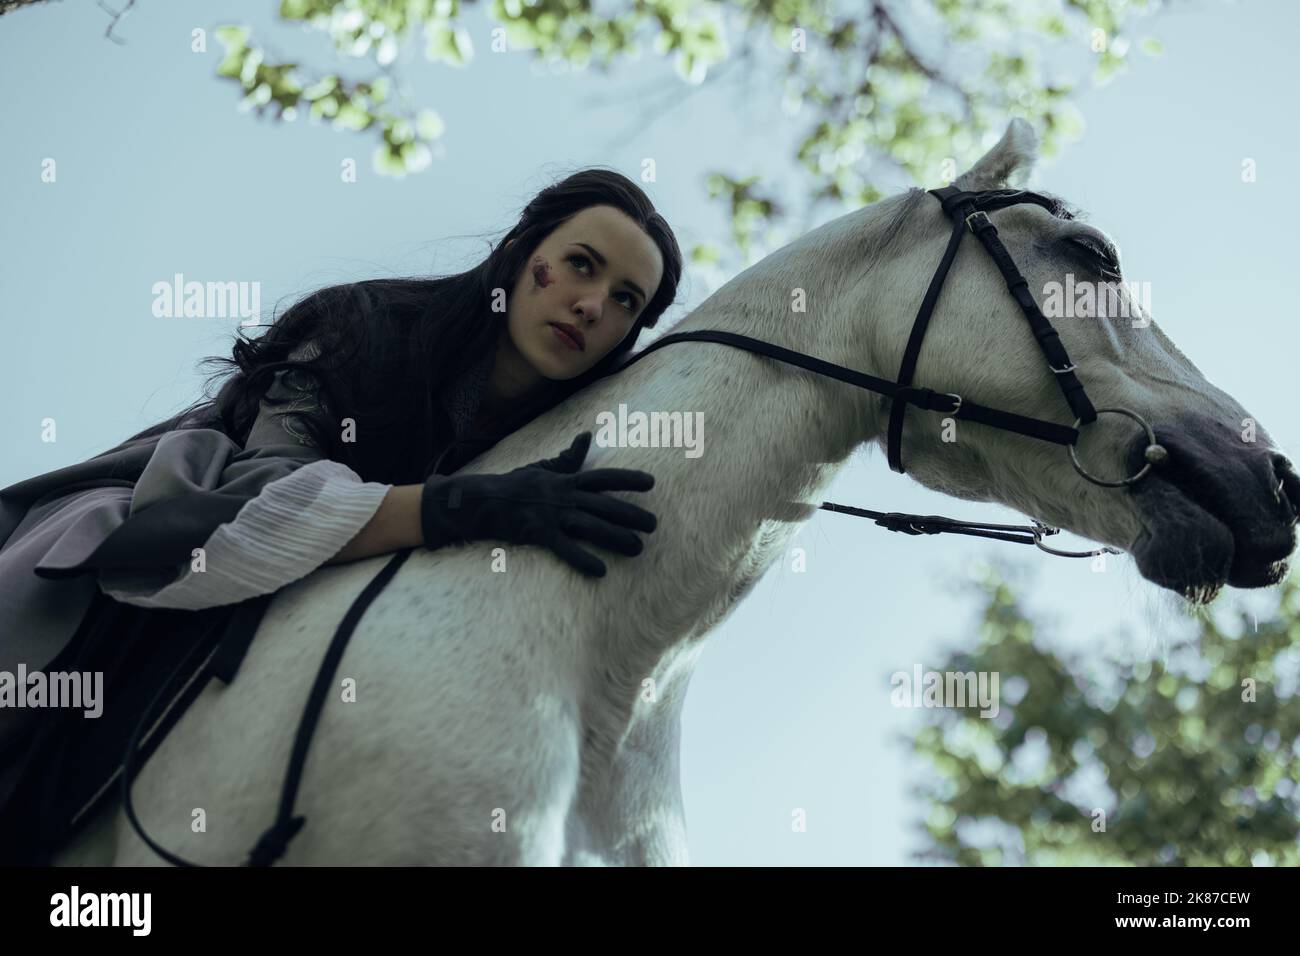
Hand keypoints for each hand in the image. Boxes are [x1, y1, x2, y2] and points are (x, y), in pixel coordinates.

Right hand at [420, 431, 656, 576]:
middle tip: (654, 524)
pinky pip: (564, 548)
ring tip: (638, 548)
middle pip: (604, 504)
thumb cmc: (515, 485)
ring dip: (616, 537)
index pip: (603, 477)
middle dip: (631, 514)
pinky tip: (600, 571)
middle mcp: (563, 495)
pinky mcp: (538, 532)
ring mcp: (551, 513)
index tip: (651, 483)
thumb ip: (567, 458)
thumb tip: (586, 436)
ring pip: (590, 525)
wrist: (481, 500)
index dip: (627, 479)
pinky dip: (582, 559)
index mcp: (566, 479)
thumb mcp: (542, 468)